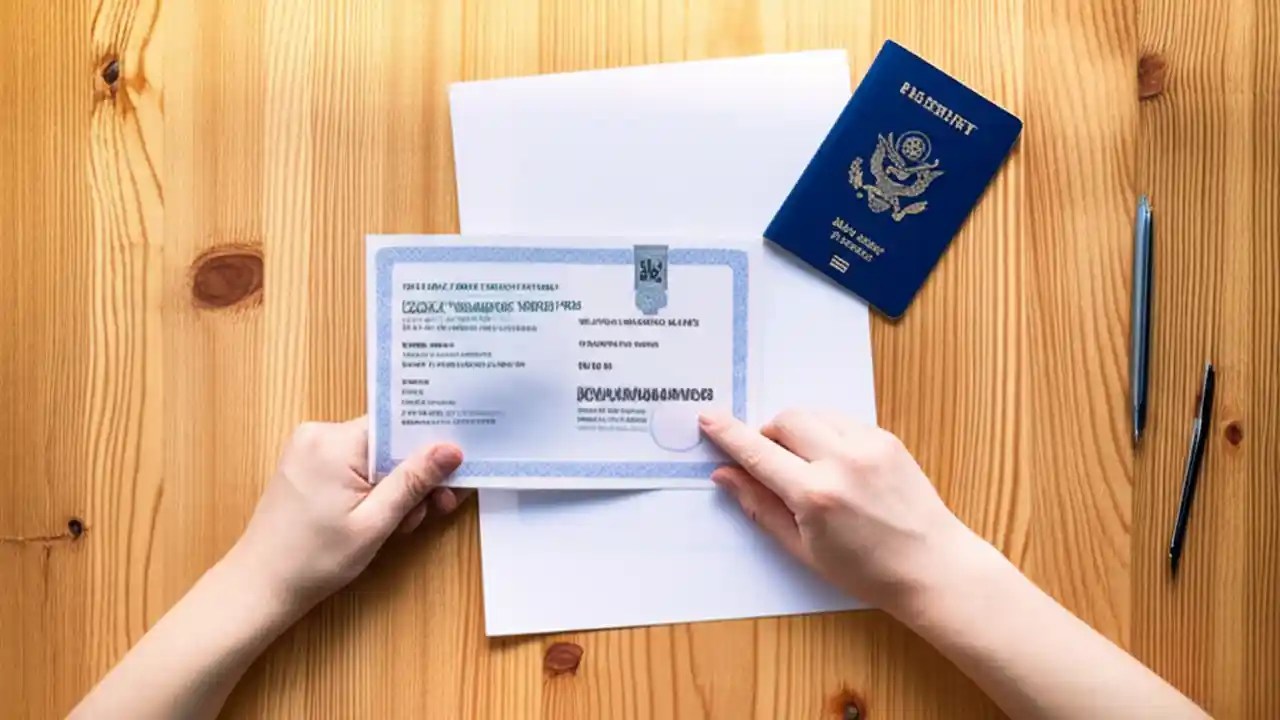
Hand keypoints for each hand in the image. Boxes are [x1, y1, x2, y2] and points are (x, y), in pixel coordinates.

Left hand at [225, 417, 465, 616]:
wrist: (260, 586)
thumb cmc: (314, 560)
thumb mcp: (375, 523)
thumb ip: (413, 481)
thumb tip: (451, 449)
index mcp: (333, 442)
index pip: (398, 426)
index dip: (430, 450)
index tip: (454, 476)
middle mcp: (319, 434)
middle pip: (387, 442)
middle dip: (414, 477)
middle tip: (433, 510)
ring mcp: (309, 448)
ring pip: (374, 456)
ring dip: (395, 488)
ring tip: (399, 524)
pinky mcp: (307, 464)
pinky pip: (354, 464)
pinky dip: (373, 488)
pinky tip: (378, 517)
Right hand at [699, 409, 986, 616]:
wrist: (932, 566)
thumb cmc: (866, 570)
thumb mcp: (803, 549)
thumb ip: (759, 507)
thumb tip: (725, 475)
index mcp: (815, 495)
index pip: (759, 453)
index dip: (729, 434)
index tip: (709, 418)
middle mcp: (842, 462)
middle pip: (785, 421)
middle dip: (770, 436)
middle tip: (774, 465)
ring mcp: (869, 445)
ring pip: (813, 415)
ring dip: (799, 433)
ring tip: (810, 468)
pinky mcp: (887, 439)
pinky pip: (842, 421)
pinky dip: (828, 436)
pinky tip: (839, 467)